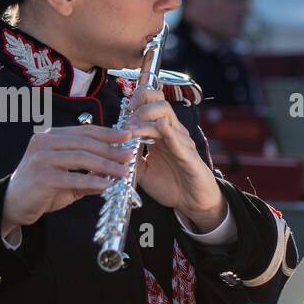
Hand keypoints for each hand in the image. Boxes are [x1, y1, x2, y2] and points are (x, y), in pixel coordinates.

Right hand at [1, 125, 132, 237]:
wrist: (12, 204)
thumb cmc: (40, 189)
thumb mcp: (67, 178)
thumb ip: (88, 174)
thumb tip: (114, 173)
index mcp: (51, 137)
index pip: (84, 131)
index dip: (108, 133)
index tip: (127, 136)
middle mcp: (45, 142)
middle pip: (85, 142)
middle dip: (110, 149)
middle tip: (129, 155)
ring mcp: (42, 158)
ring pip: (81, 158)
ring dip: (105, 165)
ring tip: (123, 171)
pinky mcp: (42, 176)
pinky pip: (73, 178)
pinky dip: (92, 181)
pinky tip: (107, 185)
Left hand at [127, 88, 226, 232]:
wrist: (191, 202)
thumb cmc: (169, 184)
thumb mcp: (142, 170)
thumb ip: (129, 157)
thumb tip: (112, 148)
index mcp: (160, 133)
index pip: (151, 103)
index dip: (136, 100)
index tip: (123, 111)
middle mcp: (171, 132)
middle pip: (159, 102)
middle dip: (140, 105)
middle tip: (127, 120)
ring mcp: (181, 142)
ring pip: (166, 116)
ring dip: (146, 118)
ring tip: (133, 130)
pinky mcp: (189, 156)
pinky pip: (179, 140)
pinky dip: (169, 132)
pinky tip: (160, 127)